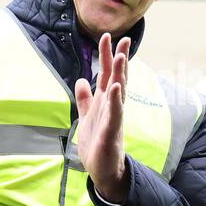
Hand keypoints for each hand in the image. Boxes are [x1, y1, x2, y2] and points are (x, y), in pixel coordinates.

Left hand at [74, 33, 130, 202]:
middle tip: (123, 39)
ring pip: (119, 92)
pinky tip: (116, 88)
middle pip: (117, 78)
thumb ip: (85, 99)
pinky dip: (116, 101)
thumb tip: (81, 80)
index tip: (107, 36)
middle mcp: (112, 107)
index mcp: (105, 102)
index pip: (107, 74)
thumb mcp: (86, 117)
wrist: (102, 170)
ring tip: (121, 56)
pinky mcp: (112, 132)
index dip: (106, 56)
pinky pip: (116, 113)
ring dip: (120, 74)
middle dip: (119, 59)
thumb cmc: (96, 143)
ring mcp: (114, 118)